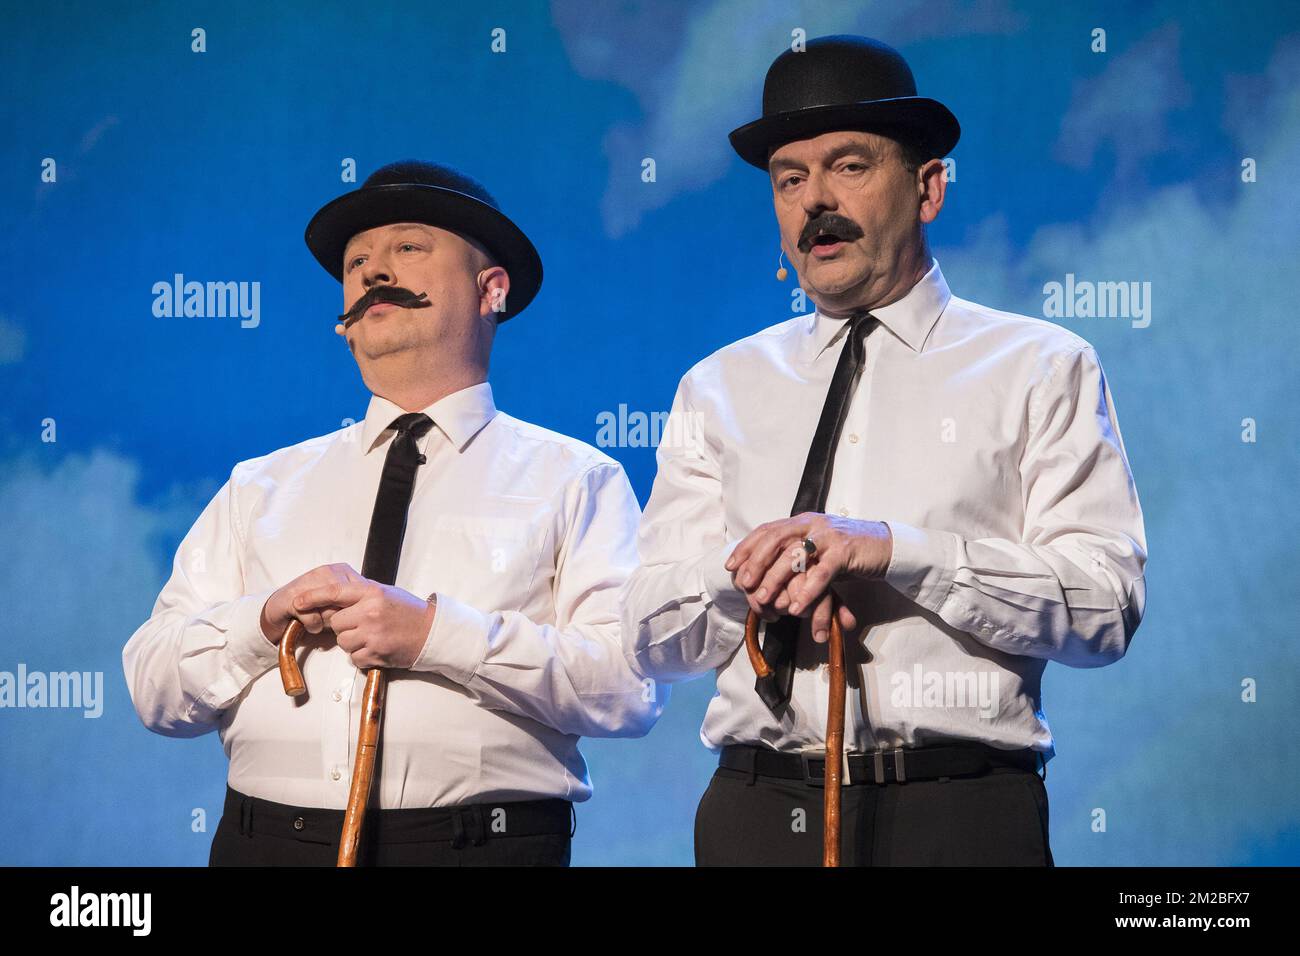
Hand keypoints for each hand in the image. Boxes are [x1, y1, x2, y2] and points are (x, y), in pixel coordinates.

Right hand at [259, 563, 365, 643]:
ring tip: (317, 619)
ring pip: (330, 610)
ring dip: (324, 621)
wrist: (281, 610)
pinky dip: (311, 626)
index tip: (346, 614)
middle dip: (338, 616)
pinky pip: (312, 617)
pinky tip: (307, 623)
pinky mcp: (293, 596)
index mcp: (342, 571)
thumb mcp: (340, 604)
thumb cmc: (314, 608)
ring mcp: (309, 580)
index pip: (360, 594)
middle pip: (345, 603)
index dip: (353, 610)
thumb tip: (374, 613)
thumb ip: (357, 603)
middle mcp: (327, 571)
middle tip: (328, 617)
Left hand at [291, 580, 436, 669]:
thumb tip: (334, 598)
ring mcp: (373, 635)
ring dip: (352, 642)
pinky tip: (377, 648)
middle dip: (344, 626)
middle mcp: (370, 613)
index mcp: (372, 593)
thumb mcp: (386, 594)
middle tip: (362, 625)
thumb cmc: (408, 611)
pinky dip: (362, 656)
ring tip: (372, 637)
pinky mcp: (376, 654)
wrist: (431, 632)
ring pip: (343, 642)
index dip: (313, 597)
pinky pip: (354, 658)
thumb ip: (361, 595)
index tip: (297, 601)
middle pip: (336, 623)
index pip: (335, 593)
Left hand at [724, 513, 892, 641]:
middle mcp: (812, 524)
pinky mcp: (845, 551)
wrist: (886, 546)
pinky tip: (797, 607)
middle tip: (743, 584)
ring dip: (777, 578)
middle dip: (756, 562)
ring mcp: (829, 535)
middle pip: (776, 539)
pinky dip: (808, 590)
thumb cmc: (846, 551)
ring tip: (765, 599)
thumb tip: (764, 571)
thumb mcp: (816, 547)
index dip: (746, 547)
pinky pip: (822, 572)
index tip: (730, 566)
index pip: (767, 530)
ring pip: (796, 555)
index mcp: (802, 521)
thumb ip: (795, 552)